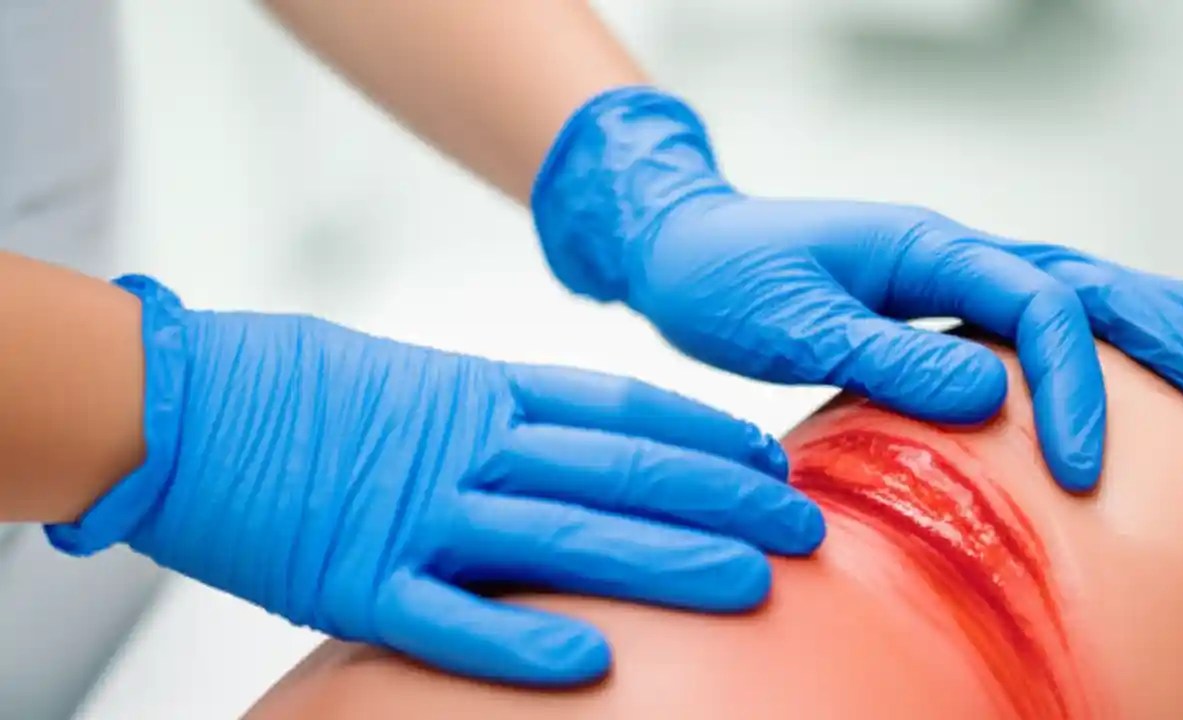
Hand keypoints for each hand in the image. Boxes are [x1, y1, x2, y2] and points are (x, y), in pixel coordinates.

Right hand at [46, 276, 822, 685]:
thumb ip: (490, 411)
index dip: (699, 432)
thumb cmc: (291, 387)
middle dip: (717, 496)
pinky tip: (594, 667)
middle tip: (801, 522)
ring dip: (661, 561)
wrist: (176, 401)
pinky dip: (519, 646)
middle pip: (617, 471)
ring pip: (562, 540)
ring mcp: (414, 515)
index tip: (766, 454)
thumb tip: (564, 444)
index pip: (617, 409)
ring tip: (749, 580)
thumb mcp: (410, 378)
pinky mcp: (354, 582)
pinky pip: (449, 621)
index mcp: (477, 393)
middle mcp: (465, 450)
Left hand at [532, 87, 1182, 491]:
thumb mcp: (790, 321)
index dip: (1074, 387)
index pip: (1035, 306)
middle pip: (1081, 280)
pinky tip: (1108, 344)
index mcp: (922, 245)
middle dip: (1163, 335)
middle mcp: (946, 248)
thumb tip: (990, 394)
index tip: (1086, 473)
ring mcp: (940, 267)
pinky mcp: (926, 295)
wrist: (681, 251)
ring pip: (1065, 283)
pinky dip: (1081, 326)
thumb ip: (886, 353)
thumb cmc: (720, 280)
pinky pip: (1023, 306)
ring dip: (1141, 318)